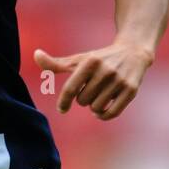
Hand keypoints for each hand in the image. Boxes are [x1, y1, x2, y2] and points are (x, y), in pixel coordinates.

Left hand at [33, 42, 153, 120]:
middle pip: (83, 101)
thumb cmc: (99, 59)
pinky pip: (111, 113)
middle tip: (90, 90)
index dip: (64, 102)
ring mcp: (119, 81)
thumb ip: (56, 63)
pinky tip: (101, 111)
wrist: (133, 52)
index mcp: (90, 62)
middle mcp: (106, 70)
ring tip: (98, 96)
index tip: (62, 109)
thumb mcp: (79, 59)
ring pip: (96, 108)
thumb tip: (35, 55)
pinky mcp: (131, 90)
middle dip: (83, 99)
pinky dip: (103, 116)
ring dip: (94, 107)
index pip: (71, 88)